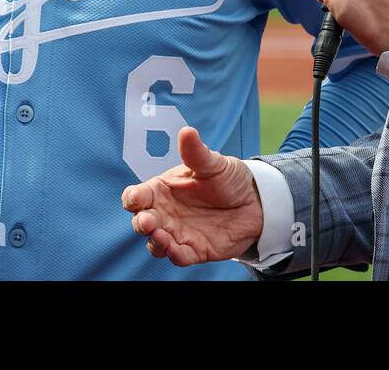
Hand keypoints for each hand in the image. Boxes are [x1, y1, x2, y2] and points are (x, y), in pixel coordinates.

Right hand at [121, 127, 263, 266]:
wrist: (255, 202)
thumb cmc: (228, 179)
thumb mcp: (213, 163)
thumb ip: (197, 152)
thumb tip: (186, 131)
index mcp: (162, 189)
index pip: (137, 196)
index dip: (132, 198)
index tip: (136, 198)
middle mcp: (165, 213)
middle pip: (141, 221)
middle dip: (140, 223)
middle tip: (148, 221)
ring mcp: (178, 233)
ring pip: (156, 243)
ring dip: (155, 242)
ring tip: (161, 237)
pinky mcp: (195, 250)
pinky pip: (179, 257)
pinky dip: (174, 255)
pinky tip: (176, 250)